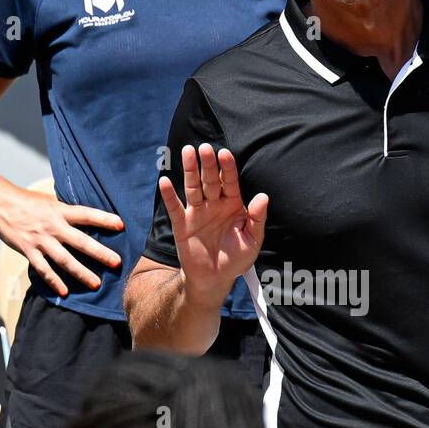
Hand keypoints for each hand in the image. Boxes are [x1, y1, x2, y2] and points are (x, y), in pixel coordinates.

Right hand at [0, 187, 123, 297]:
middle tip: (117, 263)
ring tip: (96, 284)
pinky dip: (54, 281)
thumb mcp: (51, 200)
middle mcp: (53, 226)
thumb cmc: (27, 201)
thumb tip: (88, 217)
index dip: (104, 219)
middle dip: (99, 253)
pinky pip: (43, 269)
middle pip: (80, 241)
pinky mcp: (28, 250)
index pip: (87, 214)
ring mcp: (41, 240)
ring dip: (81, 272)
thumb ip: (67, 211)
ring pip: (64, 259)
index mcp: (60, 210)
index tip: (122, 225)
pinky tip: (65, 291)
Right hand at [158, 144, 268, 305]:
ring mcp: (197, 212)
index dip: (227, 168)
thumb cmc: (237, 259)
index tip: (225, 154)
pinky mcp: (182, 224)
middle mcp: (214, 204)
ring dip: (189, 170)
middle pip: (210, 180)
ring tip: (187, 152)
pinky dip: (169, 195)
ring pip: (193, 187)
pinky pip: (174, 207)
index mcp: (233, 205)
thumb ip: (257, 219)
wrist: (215, 279)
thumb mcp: (253, 241)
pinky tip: (165, 181)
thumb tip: (263, 197)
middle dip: (208, 164)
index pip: (230, 182)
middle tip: (205, 148)